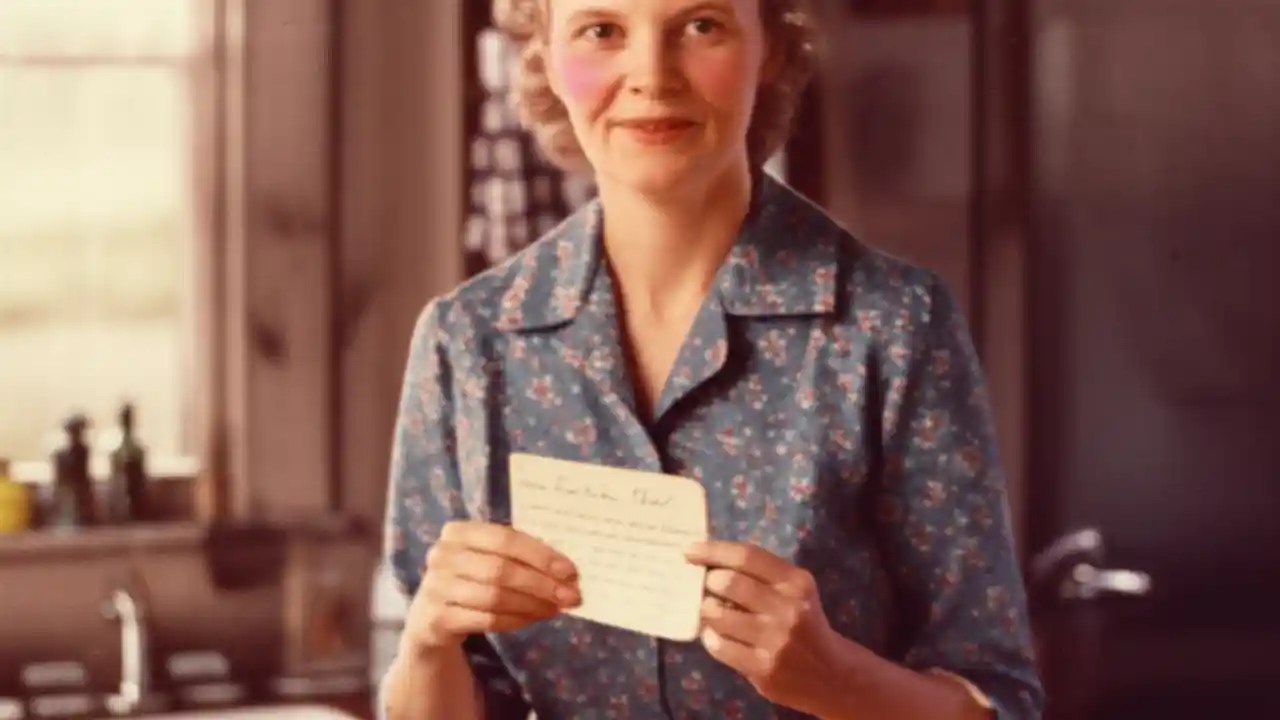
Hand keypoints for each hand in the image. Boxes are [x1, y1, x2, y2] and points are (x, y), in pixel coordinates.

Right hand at [403, 520, 580, 654]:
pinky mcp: (436, 618)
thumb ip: (521, 560)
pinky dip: (516, 620)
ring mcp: (435, 587)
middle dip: (542, 584)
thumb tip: (568, 575)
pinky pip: (487, 619)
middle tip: (572, 596)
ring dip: (532, 604)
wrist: (430, 619)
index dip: (541, 555)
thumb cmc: (471, 580)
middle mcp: (442, 555)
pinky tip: (534, 618)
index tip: (571, 572)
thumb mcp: (489, 560)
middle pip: (501, 569)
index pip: (506, 538)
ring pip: (495, 597)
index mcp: (458, 531)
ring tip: (556, 608)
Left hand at [684, 540, 849, 715]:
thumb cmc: (805, 624)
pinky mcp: (762, 668)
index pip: (747, 557)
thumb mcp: (796, 593)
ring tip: (712, 613)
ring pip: (717, 615)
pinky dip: (711, 638)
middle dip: (709, 583)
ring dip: (707, 611)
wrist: (832, 675)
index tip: (690, 551)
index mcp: (796, 582)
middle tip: (706, 588)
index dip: (714, 550)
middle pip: (728, 582)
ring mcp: (774, 640)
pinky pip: (719, 646)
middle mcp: (788, 608)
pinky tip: (718, 636)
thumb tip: (709, 563)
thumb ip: (761, 577)